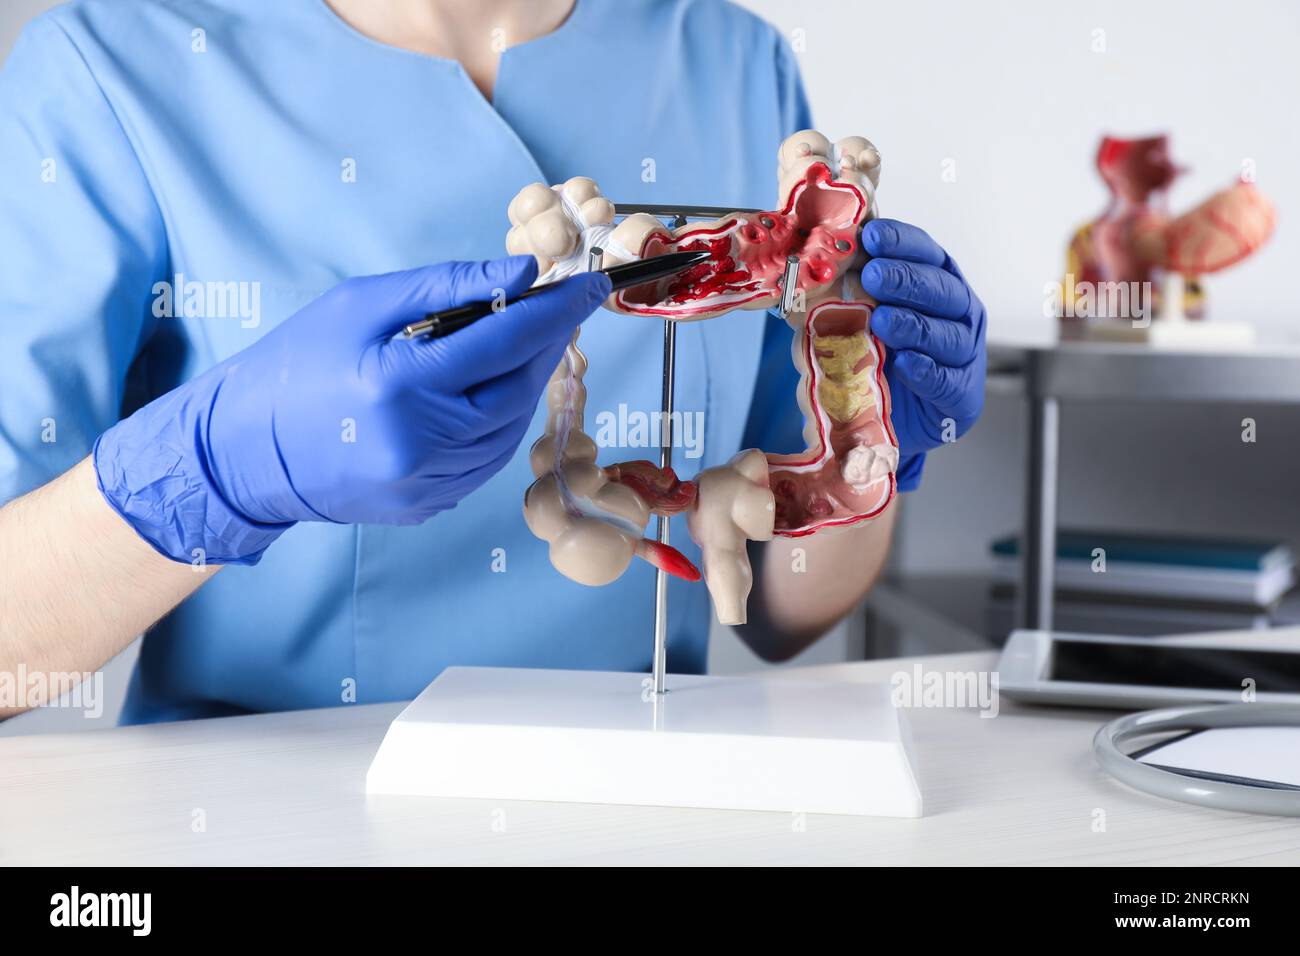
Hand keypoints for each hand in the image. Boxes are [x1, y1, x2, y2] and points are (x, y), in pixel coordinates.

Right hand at [95, 256, 609, 563]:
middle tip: (559, 315)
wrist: (242, 450)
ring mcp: (424, 483)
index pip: (505, 341)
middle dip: (546, 348)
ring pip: (509, 431)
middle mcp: (420, 443)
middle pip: (517, 391)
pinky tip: (493, 393)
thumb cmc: (295, 363)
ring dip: (528, 386)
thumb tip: (520, 276)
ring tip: (526, 349)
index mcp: (401, 385)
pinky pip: (486, 461)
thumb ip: (446, 288)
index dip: (556, 311)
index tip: (590, 287)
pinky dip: (501, 423)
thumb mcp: (361, 304)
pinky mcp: (425, 505)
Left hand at [859, 219, 986, 490]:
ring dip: (913, 324)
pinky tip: (905, 364)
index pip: (925, 252)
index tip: (871, 235)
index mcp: (936, 282)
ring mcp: (964, 353)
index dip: (901, 241)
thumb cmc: (880, 357)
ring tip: (882, 320)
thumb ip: (846, 291)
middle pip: (940, 289)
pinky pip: (946, 380)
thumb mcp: (860, 318)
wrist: (894, 416)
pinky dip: (926, 371)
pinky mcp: (962, 394)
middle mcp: (957, 312)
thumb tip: (807, 265)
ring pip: (946, 333)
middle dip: (906, 279)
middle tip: (873, 275)